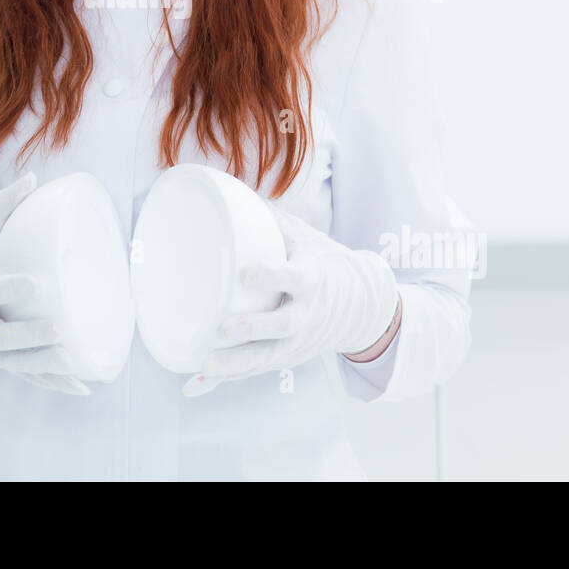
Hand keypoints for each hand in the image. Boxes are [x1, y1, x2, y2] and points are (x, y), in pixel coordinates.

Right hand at [0, 172, 89, 395]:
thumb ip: (0, 207)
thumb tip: (33, 178)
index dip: (7, 289)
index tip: (34, 285)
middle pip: (0, 338)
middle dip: (29, 338)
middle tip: (59, 329)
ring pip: (16, 364)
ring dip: (45, 367)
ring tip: (74, 360)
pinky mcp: (0, 360)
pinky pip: (28, 376)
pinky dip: (53, 384)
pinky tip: (81, 386)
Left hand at [182, 204, 398, 396]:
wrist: (363, 305)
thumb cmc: (324, 262)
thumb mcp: (307, 238)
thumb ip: (272, 219)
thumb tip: (231, 189)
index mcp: (312, 279)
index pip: (292, 277)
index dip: (271, 275)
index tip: (246, 272)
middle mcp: (307, 313)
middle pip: (281, 325)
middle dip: (254, 328)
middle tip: (224, 328)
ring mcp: (299, 340)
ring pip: (268, 356)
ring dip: (238, 363)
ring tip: (207, 363)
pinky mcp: (290, 357)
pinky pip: (260, 368)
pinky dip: (234, 376)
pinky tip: (205, 379)